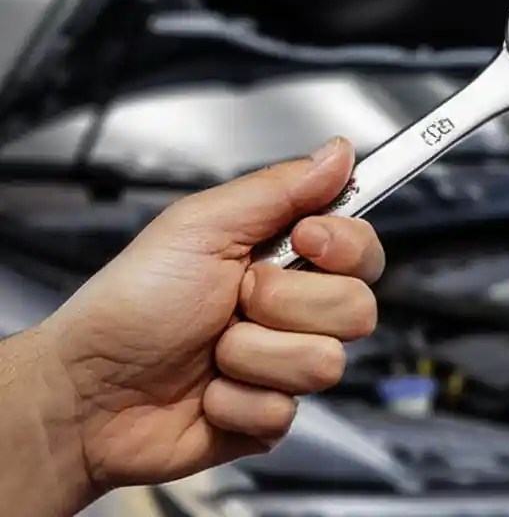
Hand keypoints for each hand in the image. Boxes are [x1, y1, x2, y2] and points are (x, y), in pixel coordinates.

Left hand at [26, 138, 382, 509]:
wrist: (85, 391)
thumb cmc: (130, 305)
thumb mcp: (201, 227)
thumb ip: (278, 188)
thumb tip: (339, 153)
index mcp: (282, 255)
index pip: (362, 245)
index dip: (346, 246)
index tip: (306, 240)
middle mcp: (293, 310)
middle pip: (358, 307)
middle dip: (286, 303)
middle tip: (235, 298)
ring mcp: (285, 365)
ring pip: (326, 362)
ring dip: (254, 354)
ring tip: (212, 350)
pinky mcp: (272, 416)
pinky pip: (287, 409)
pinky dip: (236, 399)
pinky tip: (207, 391)